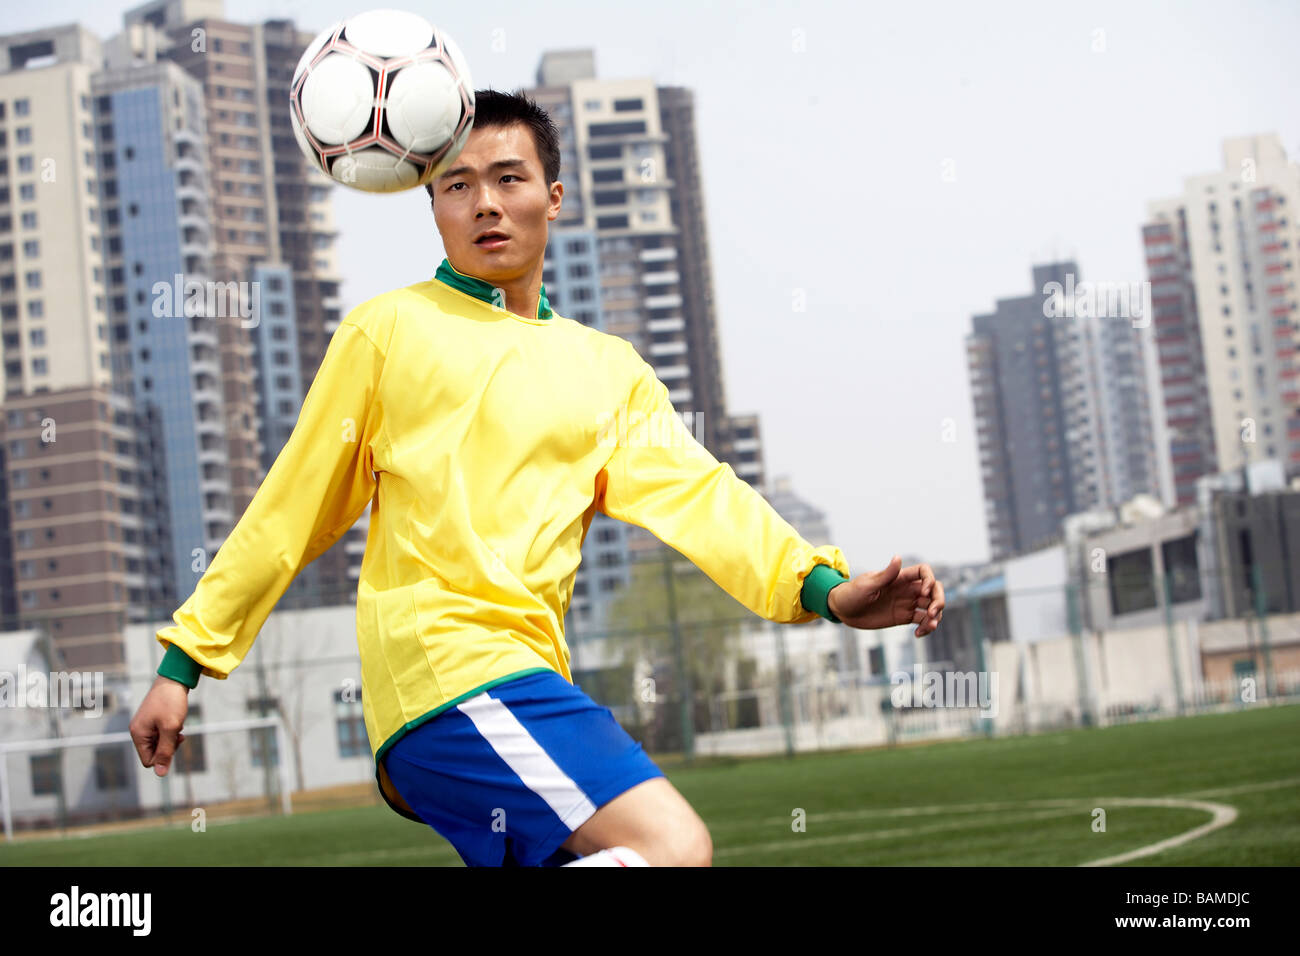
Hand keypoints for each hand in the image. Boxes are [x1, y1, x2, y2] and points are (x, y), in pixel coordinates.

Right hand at [129, 675, 189, 776]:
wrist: (174, 679)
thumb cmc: (171, 702)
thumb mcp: (171, 728)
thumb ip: (166, 751)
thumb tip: (160, 774)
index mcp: (138, 734)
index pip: (148, 761)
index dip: (164, 756)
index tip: (174, 742)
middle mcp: (138, 731)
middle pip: (154, 753)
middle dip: (168, 746)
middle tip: (178, 733)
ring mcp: (145, 725)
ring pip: (160, 743)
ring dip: (171, 738)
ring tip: (178, 725)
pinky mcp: (153, 720)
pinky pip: (162, 734)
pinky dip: (171, 731)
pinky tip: (177, 722)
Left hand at [826, 555, 944, 636]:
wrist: (843, 610)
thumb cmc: (851, 593)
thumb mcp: (867, 584)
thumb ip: (885, 575)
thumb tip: (898, 558)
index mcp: (899, 578)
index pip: (924, 572)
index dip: (930, 581)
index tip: (922, 594)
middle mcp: (906, 589)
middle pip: (934, 590)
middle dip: (939, 601)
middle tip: (932, 614)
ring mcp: (906, 603)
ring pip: (931, 607)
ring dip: (935, 617)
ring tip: (927, 627)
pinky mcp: (903, 617)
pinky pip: (922, 621)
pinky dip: (926, 627)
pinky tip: (918, 634)